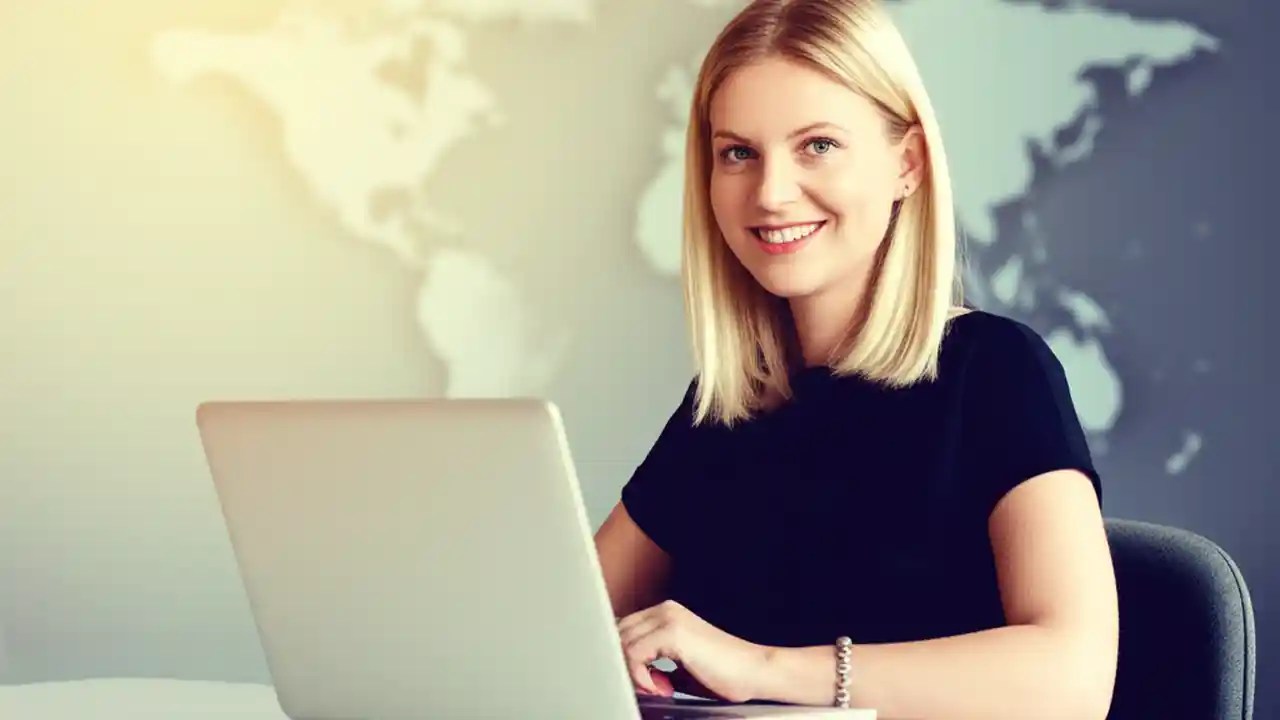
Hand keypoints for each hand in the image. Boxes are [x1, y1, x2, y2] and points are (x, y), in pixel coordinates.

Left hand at [617, 600, 769, 703]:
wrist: (755, 672)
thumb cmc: (723, 674)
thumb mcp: (678, 668)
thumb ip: (652, 664)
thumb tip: (625, 674)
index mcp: (666, 614)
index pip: (623, 630)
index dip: (624, 659)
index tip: (642, 682)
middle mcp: (665, 610)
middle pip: (618, 634)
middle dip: (625, 665)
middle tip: (651, 687)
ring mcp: (669, 618)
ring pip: (622, 644)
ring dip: (633, 673)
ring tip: (660, 688)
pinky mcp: (673, 633)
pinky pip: (633, 653)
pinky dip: (640, 676)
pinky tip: (663, 687)